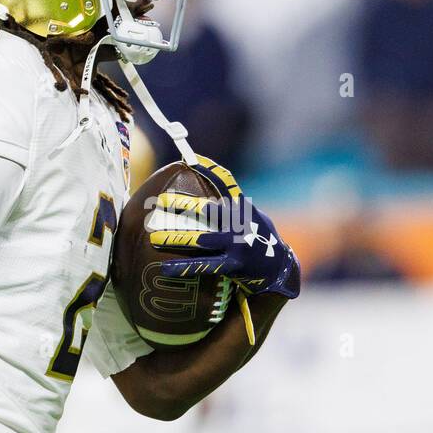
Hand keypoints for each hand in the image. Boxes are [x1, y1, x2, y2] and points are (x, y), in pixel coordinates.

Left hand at [151, 156, 300, 298]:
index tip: (188, 162)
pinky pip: (204, 266)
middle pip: (208, 211)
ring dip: (176, 239)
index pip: (223, 184)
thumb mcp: (253, 217)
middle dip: (183, 205)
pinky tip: (164, 268)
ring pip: (202, 240)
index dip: (207, 172)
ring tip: (153, 238)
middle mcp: (240, 224)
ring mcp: (237, 245)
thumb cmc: (260, 239)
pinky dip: (183, 267)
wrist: (279, 269)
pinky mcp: (233, 265)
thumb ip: (234, 206)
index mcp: (242, 208)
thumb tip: (213, 191)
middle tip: (159, 202)